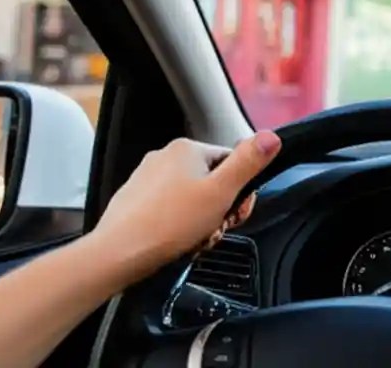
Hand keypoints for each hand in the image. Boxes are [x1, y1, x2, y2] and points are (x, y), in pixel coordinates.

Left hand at [90, 132, 280, 280]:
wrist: (117, 253)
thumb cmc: (168, 225)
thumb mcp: (221, 193)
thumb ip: (248, 163)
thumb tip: (272, 137)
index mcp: (187, 149)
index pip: (232, 163)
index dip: (239, 193)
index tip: (235, 214)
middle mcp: (164, 157)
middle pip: (211, 182)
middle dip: (218, 210)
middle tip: (213, 229)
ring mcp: (147, 179)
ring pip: (191, 199)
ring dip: (200, 222)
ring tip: (193, 240)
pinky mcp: (135, 201)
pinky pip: (169, 210)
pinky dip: (178, 227)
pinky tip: (175, 242)